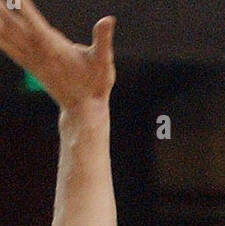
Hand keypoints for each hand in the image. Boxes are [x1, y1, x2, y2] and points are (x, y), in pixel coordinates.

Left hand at [0, 2, 114, 110]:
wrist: (83, 111)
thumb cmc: (95, 86)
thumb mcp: (104, 63)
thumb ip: (103, 40)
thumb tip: (108, 20)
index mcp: (53, 48)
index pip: (33, 22)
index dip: (21, 6)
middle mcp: (38, 52)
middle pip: (13, 25)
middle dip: (3, 9)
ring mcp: (31, 59)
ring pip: (7, 35)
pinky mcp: (29, 64)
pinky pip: (8, 46)